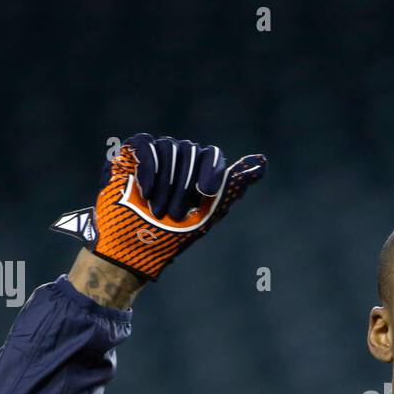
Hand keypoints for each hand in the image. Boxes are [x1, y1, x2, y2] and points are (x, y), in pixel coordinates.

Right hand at [51, 132, 266, 280]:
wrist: (132, 249)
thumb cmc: (170, 236)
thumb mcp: (208, 213)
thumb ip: (233, 186)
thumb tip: (263, 162)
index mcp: (198, 171)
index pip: (211, 154)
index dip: (211, 172)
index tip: (206, 193)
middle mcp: (178, 159)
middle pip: (191, 150)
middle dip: (184, 186)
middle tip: (174, 214)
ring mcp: (155, 155)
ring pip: (169, 147)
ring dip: (166, 183)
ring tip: (156, 210)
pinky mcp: (130, 154)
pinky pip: (146, 144)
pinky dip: (149, 169)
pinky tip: (145, 192)